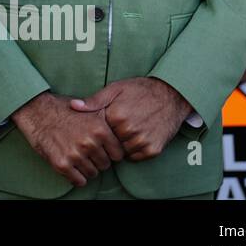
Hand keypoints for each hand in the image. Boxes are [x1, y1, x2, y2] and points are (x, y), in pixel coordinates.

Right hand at [12, 91, 125, 185]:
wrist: (36, 110)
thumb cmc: (62, 109)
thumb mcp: (88, 109)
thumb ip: (106, 121)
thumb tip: (123, 131)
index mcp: (100, 129)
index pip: (118, 154)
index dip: (110, 152)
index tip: (102, 149)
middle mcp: (89, 143)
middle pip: (105, 165)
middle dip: (97, 160)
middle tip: (86, 151)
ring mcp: (75, 154)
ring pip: (93, 174)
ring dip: (86, 168)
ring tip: (77, 156)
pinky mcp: (62, 164)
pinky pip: (78, 181)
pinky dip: (76, 177)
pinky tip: (71, 166)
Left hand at [70, 77, 190, 160]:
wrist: (171, 95)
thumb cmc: (140, 90)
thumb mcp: (116, 89)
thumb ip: (94, 100)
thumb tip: (73, 106)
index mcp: (116, 115)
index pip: (99, 132)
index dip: (100, 129)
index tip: (103, 125)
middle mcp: (129, 130)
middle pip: (110, 143)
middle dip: (111, 138)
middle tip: (117, 128)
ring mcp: (142, 141)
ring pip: (122, 152)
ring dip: (122, 145)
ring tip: (127, 131)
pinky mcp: (153, 150)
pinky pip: (136, 157)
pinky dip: (135, 150)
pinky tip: (137, 137)